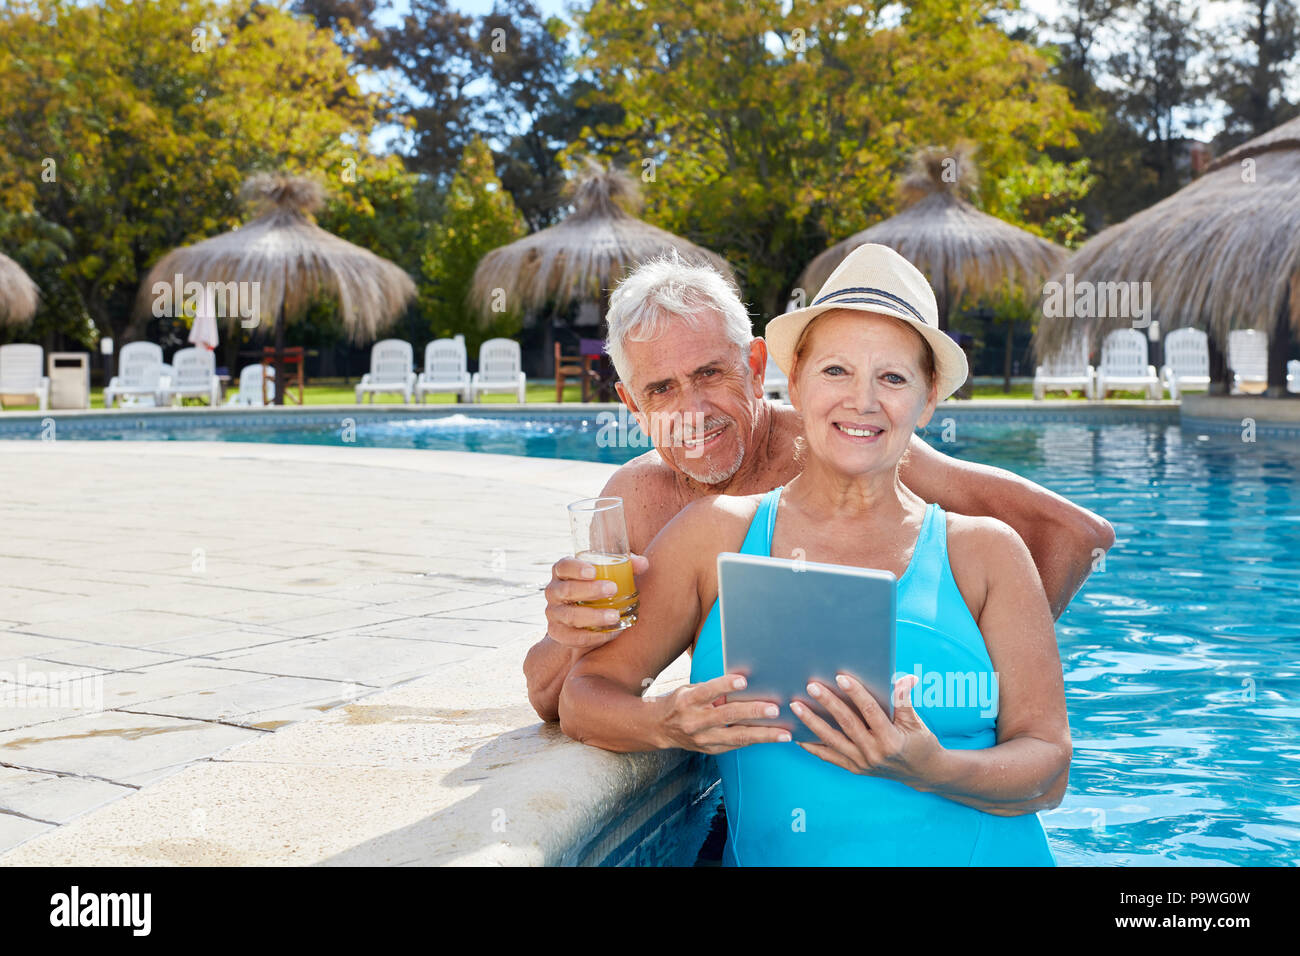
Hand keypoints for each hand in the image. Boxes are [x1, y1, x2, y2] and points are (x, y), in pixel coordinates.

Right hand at [544, 553, 648, 648]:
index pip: (563, 566)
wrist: (584, 618)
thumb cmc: (599, 588)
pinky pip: (573, 637)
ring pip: (569, 615)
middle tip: (613, 589)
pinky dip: (593, 636)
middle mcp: (554, 591)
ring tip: (615, 615)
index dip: (575, 568)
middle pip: (566, 590)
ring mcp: (553, 613)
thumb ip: (627, 567)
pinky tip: (611, 632)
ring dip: (594, 616)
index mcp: (563, 572)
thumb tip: (643, 564)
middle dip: (589, 590)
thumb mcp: (610, 575)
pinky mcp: (557, 632)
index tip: (594, 571)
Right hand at [659, 674, 790, 754]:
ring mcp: (703, 739)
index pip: (707, 691)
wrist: (658, 728)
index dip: (724, 685)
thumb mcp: (689, 690)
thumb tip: (744, 684)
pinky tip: (773, 738)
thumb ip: (712, 690)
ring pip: (736, 737)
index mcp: (687, 701)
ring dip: (763, 735)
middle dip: (752, 712)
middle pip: (726, 716)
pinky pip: (736, 745)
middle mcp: (694, 721)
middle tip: (775, 709)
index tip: (744, 680)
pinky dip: (756, 740)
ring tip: (784, 734)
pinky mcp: (710, 750)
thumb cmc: (680, 702)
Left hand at [792, 674, 942, 785]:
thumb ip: (905, 700)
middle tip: (811, 686)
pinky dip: (813, 746)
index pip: (870, 712)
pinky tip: (797, 735)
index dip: (856, 693)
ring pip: (833, 740)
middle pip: (847, 724)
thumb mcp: (916, 721)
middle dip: (828, 703)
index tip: (841, 677)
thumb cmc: (920, 741)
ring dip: (812, 722)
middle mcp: (874, 753)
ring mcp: (863, 763)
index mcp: (891, 740)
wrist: (922, 772)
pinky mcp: (855, 769)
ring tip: (796, 706)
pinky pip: (829, 756)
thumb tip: (904, 678)